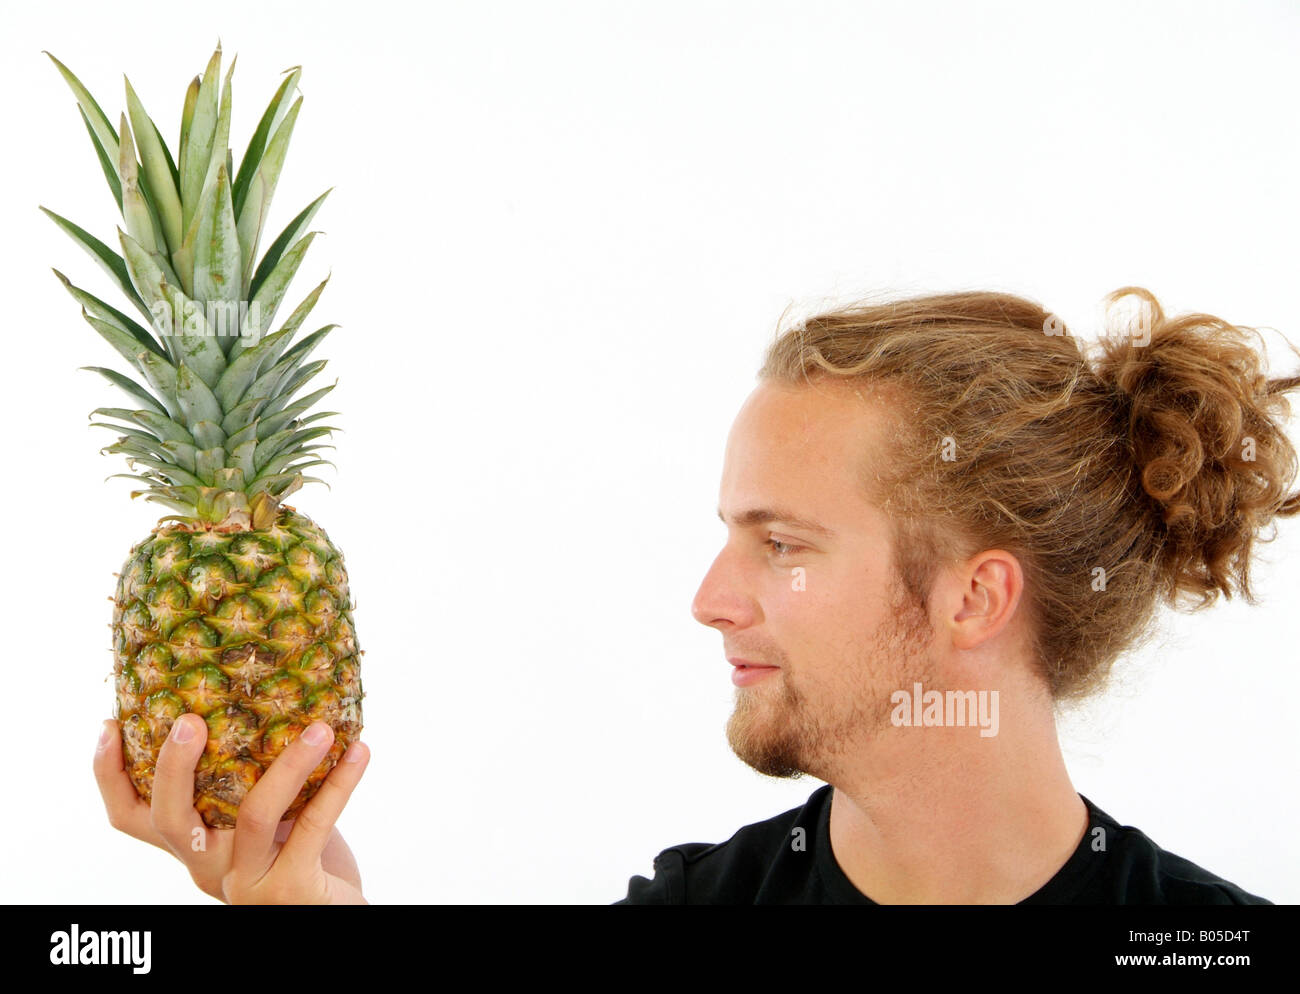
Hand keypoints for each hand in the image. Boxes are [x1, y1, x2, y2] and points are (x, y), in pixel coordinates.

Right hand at [94, 714, 370, 903]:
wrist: (335, 918)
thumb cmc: (302, 860)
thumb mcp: (268, 821)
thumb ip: (252, 780)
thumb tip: (267, 697)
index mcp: (195, 848)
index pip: (130, 818)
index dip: (109, 776)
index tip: (109, 724)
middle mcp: (209, 868)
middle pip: (171, 819)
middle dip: (174, 767)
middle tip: (189, 719)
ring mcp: (246, 883)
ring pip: (254, 815)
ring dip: (289, 764)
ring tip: (319, 727)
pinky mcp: (289, 890)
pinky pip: (314, 826)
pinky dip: (340, 784)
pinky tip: (360, 751)